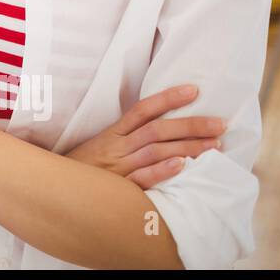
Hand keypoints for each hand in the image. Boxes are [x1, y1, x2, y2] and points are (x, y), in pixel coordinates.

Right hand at [66, 84, 226, 187]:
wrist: (59, 189)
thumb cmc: (85, 168)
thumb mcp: (102, 146)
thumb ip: (127, 138)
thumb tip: (160, 128)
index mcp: (113, 133)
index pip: (143, 109)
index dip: (168, 98)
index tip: (194, 91)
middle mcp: (117, 146)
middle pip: (157, 129)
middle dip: (190, 125)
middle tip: (220, 124)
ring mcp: (118, 166)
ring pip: (155, 151)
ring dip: (187, 147)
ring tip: (215, 146)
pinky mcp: (118, 187)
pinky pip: (141, 178)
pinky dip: (161, 171)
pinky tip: (182, 167)